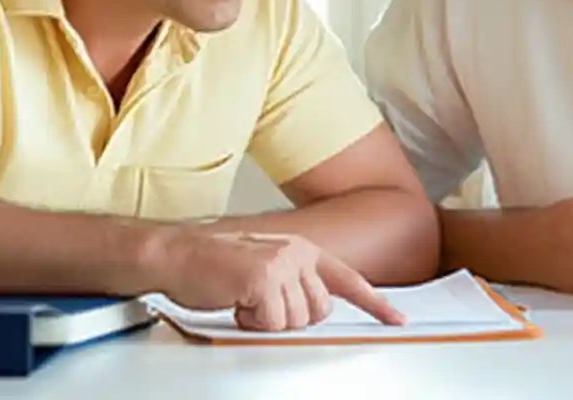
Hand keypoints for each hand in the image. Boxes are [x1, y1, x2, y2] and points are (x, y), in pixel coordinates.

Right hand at [159, 230, 405, 330]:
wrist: (175, 255)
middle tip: (259, 306)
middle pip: (319, 312)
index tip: (397, 319)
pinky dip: (251, 322)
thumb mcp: (263, 267)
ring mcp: (282, 264)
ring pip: (296, 321)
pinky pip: (272, 323)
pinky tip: (235, 302)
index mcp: (301, 249)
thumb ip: (294, 282)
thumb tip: (314, 310)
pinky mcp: (264, 279)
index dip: (374, 303)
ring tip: (243, 300)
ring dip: (266, 321)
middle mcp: (297, 253)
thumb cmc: (212, 267)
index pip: (347, 279)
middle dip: (289, 319)